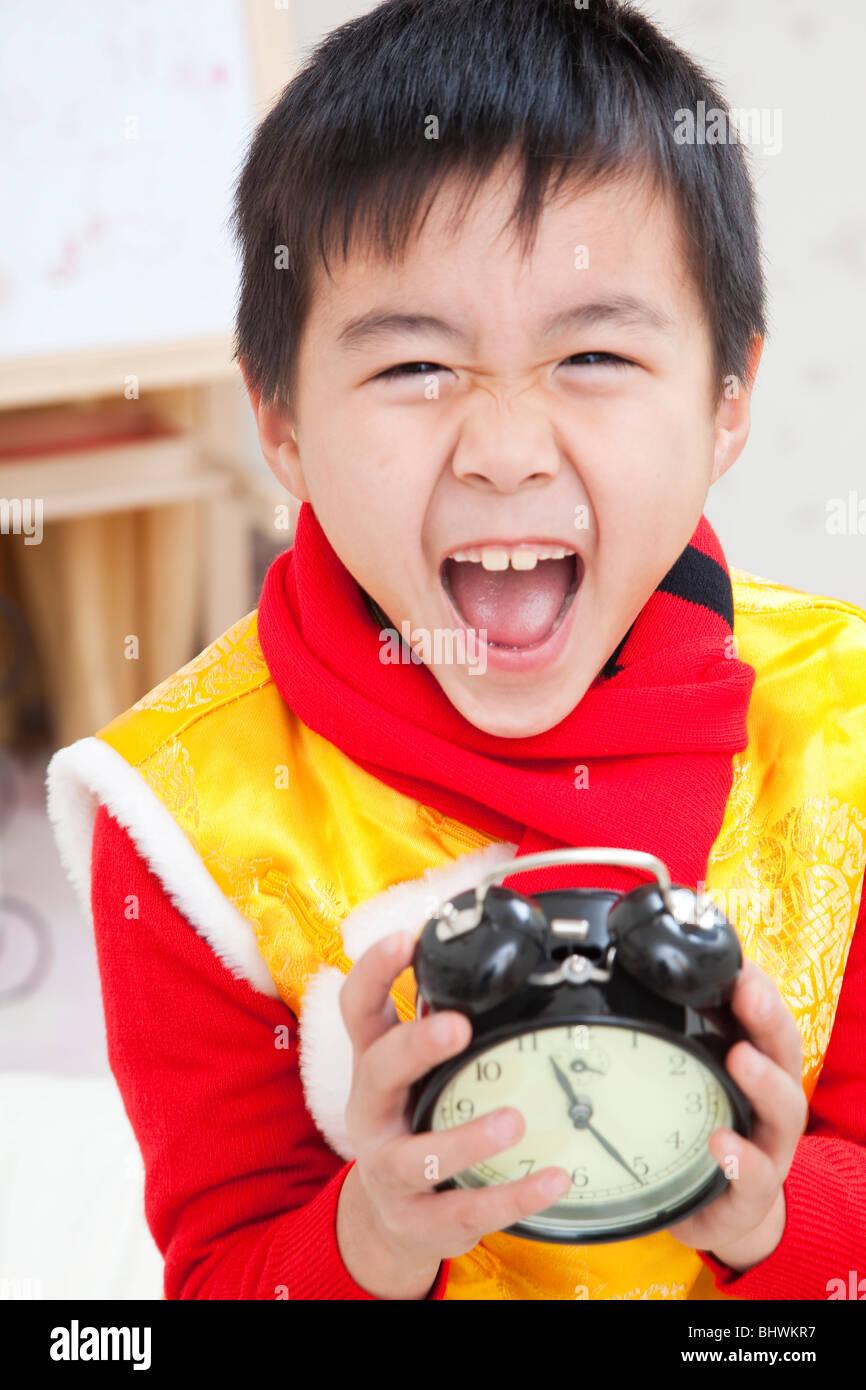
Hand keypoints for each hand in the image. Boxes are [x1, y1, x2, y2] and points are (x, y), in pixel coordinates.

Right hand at [335, 929, 572, 1298]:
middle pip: (377, 1073)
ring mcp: (389, 1171)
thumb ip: (440, 1028)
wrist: (388, 1218)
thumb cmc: (412, 1122)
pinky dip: (511, 1197)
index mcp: (373, 1065)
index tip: (407, 939)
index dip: (374, 971)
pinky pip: (464, 1211)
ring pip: (417, 1158)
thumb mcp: (412, 1074)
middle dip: (415, 1047)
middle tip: (458, 1026)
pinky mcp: (418, 1220)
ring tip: (513, 1121)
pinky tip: (552, 1179)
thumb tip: (498, 970)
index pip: (358, 1009)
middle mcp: (372, 1113)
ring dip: (464, 1139)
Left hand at [666, 958, 807, 1271]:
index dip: (758, 987)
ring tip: (741, 1058)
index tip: (739, 962)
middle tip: (748, 992)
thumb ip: (677, 1038)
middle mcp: (770, 1102)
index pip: (765, 1018)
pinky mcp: (752, 1194)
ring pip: (784, 1111)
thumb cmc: (704, 1131)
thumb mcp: (694, 1080)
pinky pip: (756, 1178)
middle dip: (768, 1018)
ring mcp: (768, 1148)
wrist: (721, 1209)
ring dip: (765, 1082)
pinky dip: (742, 1159)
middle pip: (783, 1054)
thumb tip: (633, 982)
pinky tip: (722, 1142)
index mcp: (756, 1067)